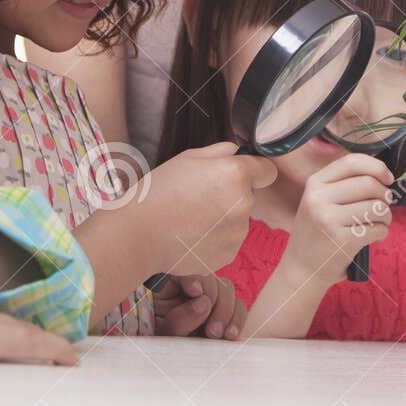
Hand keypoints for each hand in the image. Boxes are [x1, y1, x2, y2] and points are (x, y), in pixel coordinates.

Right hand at [139, 143, 276, 271]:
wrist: (138, 235)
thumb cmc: (157, 192)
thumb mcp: (186, 158)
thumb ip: (219, 151)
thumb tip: (236, 151)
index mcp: (236, 174)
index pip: (267, 171)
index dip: (254, 171)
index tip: (238, 175)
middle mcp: (244, 203)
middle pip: (249, 196)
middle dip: (231, 195)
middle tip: (199, 198)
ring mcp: (238, 232)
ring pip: (238, 220)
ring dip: (223, 218)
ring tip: (191, 219)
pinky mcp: (229, 254)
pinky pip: (228, 240)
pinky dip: (215, 239)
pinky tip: (191, 235)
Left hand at [153, 273, 245, 340]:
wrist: (170, 367)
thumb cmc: (160, 349)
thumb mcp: (163, 334)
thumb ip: (179, 319)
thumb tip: (203, 302)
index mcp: (167, 288)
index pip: (185, 270)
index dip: (194, 278)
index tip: (195, 291)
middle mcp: (189, 291)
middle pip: (210, 279)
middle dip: (214, 301)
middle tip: (211, 329)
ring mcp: (208, 302)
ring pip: (228, 291)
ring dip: (227, 313)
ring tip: (218, 335)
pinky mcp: (223, 316)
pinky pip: (238, 308)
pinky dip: (237, 320)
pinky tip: (231, 336)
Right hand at [288, 153, 393, 277]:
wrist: (302, 268)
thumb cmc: (318, 232)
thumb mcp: (319, 201)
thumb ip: (344, 183)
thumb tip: (381, 174)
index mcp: (315, 183)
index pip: (352, 162)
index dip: (376, 167)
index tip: (388, 178)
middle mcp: (319, 198)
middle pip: (368, 183)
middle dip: (384, 195)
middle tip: (384, 206)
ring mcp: (329, 219)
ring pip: (376, 207)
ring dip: (386, 215)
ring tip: (379, 222)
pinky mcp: (342, 240)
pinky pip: (377, 229)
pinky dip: (382, 232)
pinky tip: (373, 235)